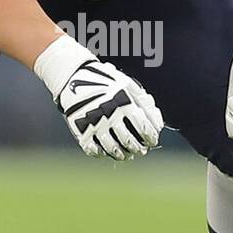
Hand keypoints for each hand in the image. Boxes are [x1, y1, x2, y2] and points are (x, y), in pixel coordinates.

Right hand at [33, 33, 162, 160]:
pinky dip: (103, 153)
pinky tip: (108, 151)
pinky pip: (94, 150)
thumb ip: (145, 103)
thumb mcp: (128, 85)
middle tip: (141, 150)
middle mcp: (109, 114)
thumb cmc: (105, 81)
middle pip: (129, 141)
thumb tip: (158, 125)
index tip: (152, 141)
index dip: (150, 137)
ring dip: (123, 155)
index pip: (143, 127)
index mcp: (123, 102)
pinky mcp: (81, 130)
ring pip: (112, 149)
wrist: (73, 77)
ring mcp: (94, 124)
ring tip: (128, 154)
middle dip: (139, 149)